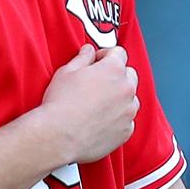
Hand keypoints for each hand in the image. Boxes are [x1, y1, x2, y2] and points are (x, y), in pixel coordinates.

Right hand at [38, 44, 137, 164]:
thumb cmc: (60, 104)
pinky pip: (127, 120)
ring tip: (98, 104)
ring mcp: (128, 111)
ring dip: (119, 98)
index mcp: (113, 69)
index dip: (105, 55)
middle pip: (129, 74)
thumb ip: (83, 58)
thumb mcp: (67, 72)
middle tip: (97, 83)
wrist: (59, 137)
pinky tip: (99, 121)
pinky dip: (117, 118)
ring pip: (130, 99)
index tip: (96, 62)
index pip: (119, 53)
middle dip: (115, 75)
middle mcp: (126, 89)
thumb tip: (89, 51)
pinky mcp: (126, 131)